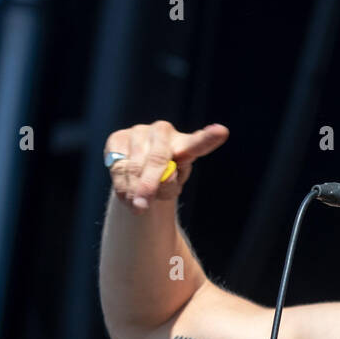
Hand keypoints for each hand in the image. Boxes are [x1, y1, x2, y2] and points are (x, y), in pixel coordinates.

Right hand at [103, 120, 228, 213]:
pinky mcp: (117, 138)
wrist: (139, 174)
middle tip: (141, 207)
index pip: (198, 143)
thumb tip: (158, 181)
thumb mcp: (172, 187)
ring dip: (132, 190)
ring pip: (134, 165)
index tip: (222, 132)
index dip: (208, 138)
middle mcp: (162, 132)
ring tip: (136, 206)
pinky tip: (126, 195)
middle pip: (157, 159)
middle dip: (148, 185)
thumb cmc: (163, 180)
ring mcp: (139, 131)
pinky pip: (117, 165)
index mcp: (184, 144)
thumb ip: (169, 186)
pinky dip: (121, 184)